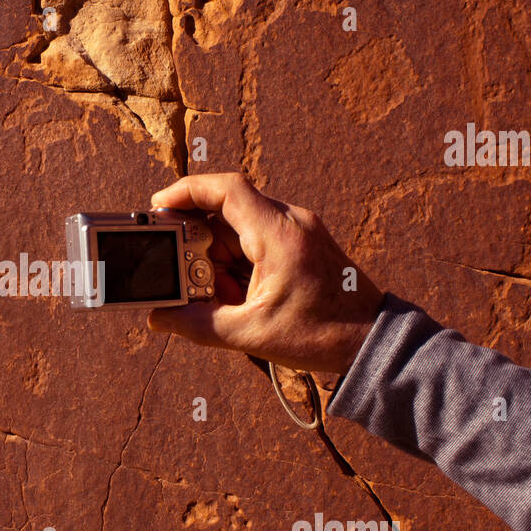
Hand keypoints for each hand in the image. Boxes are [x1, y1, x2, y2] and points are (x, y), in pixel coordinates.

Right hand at [147, 173, 383, 374]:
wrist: (372, 341)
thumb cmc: (322, 335)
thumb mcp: (251, 334)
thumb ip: (198, 324)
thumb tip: (159, 319)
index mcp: (279, 235)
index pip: (227, 189)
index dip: (187, 191)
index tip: (158, 206)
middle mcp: (291, 222)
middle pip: (227, 211)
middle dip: (198, 241)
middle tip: (183, 274)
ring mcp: (299, 230)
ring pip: (240, 226)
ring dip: (218, 257)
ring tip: (218, 296)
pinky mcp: (302, 242)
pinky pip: (257, 238)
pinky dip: (237, 261)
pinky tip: (237, 294)